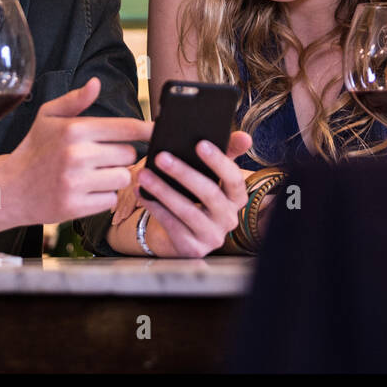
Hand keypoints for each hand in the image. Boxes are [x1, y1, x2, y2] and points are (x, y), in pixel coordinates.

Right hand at [3, 77, 148, 225]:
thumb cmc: (34, 149)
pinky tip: (86, 191)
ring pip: (123, 178)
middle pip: (129, 154)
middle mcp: (77, 155)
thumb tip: (96, 83)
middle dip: (120, 156)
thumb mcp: (48, 117)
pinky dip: (103, 197)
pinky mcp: (75, 206)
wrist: (8, 189)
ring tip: (93, 175)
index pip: (125, 127)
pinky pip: (110, 200)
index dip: (145, 129)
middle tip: (100, 158)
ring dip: (114, 177)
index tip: (157, 130)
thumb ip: (75, 100)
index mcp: (75, 129)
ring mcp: (76, 182)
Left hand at [137, 130, 251, 257]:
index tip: (200, 143)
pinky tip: (141, 192)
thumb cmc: (197, 196)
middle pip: (208, 194)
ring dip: (163, 190)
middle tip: (161, 157)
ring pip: (187, 211)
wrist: (183, 232)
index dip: (218, 161)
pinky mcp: (193, 248)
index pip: (233, 179)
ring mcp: (213, 236)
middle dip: (183, 173)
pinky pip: (172, 225)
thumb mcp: (211, 175)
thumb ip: (227, 154)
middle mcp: (229, 219)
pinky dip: (155, 207)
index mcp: (237, 198)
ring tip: (144, 174)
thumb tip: (245, 137)